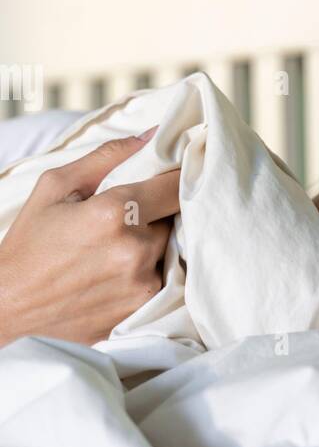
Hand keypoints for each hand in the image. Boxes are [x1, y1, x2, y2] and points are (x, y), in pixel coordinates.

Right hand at [0, 131, 180, 347]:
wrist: (10, 303)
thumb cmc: (30, 241)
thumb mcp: (55, 186)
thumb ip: (107, 157)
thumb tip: (151, 136)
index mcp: (115, 212)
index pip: (174, 185)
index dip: (174, 178)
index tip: (168, 176)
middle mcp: (135, 250)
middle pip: (172, 219)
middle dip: (155, 213)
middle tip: (123, 218)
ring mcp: (141, 285)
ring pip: (166, 250)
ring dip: (149, 245)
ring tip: (112, 248)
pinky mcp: (141, 310)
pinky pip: (159, 280)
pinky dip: (143, 273)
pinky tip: (112, 274)